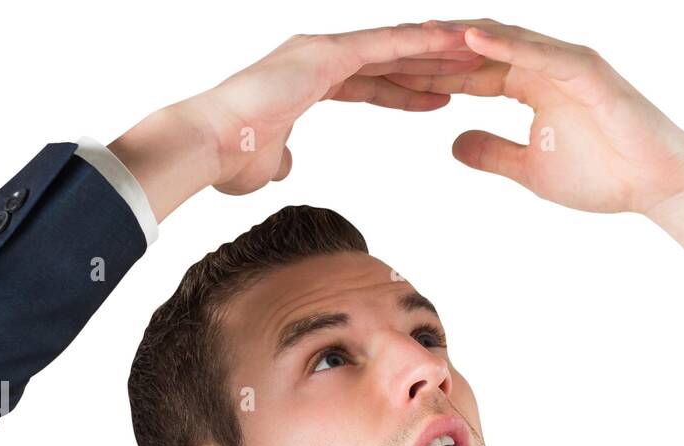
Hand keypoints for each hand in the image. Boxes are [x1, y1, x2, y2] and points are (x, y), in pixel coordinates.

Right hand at [110, 21, 483, 217]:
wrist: (207, 144)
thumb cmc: (228, 158)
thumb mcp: (265, 163)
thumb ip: (280, 158)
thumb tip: (285, 165)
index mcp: (307, 81)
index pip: (370, 84)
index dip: (405, 90)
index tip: (438, 97)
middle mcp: (317, 57)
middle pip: (389, 60)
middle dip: (430, 65)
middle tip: (472, 68)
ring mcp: (322, 51)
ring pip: (393, 47)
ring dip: (435, 49)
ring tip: (476, 50)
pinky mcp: (326, 54)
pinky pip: (385, 46)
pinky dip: (420, 43)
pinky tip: (451, 43)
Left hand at [386, 18, 683, 281]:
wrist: (656, 184)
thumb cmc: (603, 175)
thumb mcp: (530, 170)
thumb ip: (492, 153)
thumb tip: (452, 144)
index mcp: (527, 83)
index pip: (466, 72)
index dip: (425, 73)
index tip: (381, 76)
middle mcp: (541, 62)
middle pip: (474, 49)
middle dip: (430, 47)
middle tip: (380, 45)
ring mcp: (563, 60)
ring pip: (500, 40)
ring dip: (456, 35)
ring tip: (411, 31)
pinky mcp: (584, 68)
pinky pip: (536, 51)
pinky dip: (502, 42)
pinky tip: (466, 38)